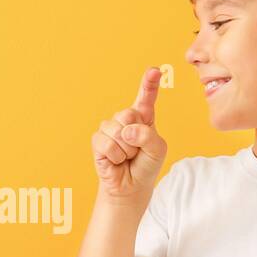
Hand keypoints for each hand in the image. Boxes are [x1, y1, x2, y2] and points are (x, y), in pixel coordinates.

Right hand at [91, 67, 167, 201]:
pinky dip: (116, 156)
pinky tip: (116, 161)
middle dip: (136, 136)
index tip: (154, 70)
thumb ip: (148, 136)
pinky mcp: (98, 140)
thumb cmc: (146, 165)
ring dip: (127, 150)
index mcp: (144, 116)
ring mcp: (110, 128)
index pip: (146, 97)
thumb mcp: (158, 150)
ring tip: (127, 157)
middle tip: (137, 150)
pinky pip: (107, 144)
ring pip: (118, 131)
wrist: (131, 186)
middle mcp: (125, 119)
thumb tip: (126, 130)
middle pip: (129, 114)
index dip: (149, 83)